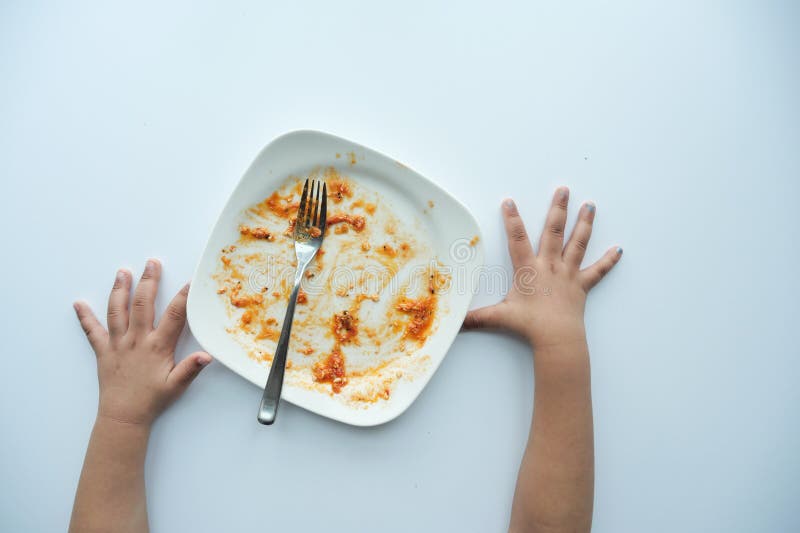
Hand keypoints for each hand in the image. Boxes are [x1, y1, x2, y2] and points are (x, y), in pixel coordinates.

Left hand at [73, 259, 211, 426]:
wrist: (124, 417)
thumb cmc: (152, 400)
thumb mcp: (177, 385)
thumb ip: (191, 368)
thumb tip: (207, 355)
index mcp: (157, 346)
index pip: (174, 316)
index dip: (184, 297)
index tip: (191, 281)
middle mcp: (136, 340)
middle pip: (142, 304)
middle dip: (148, 281)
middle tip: (152, 263)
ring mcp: (117, 343)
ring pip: (117, 311)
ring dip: (119, 289)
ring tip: (122, 272)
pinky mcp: (103, 351)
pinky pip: (92, 331)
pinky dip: (84, 317)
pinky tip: (78, 304)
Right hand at [463, 187, 621, 348]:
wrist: (557, 339)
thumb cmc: (530, 326)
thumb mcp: (500, 318)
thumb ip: (477, 317)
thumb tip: (456, 321)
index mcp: (529, 269)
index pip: (517, 240)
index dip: (512, 220)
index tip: (509, 202)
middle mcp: (550, 266)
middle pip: (554, 232)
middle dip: (558, 209)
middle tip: (563, 190)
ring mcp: (568, 274)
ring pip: (578, 244)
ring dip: (585, 224)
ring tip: (590, 205)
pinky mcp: (582, 286)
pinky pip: (598, 271)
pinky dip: (609, 261)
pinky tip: (618, 250)